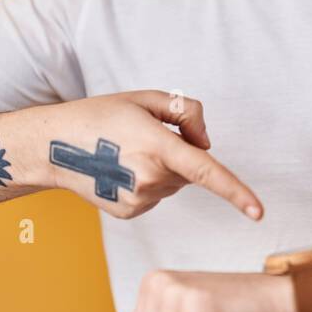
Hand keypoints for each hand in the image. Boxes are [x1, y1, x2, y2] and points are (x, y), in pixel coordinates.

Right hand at [35, 90, 263, 221]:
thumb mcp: (146, 99)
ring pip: (173, 184)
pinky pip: (156, 195)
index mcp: (157, 146)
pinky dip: (147, 182)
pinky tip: (120, 170)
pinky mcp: (131, 212)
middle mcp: (150, 178)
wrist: (52, 146)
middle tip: (142, 137)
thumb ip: (188, 113)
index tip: (259, 212)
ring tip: (125, 153)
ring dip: (161, 169)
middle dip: (178, 154)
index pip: (206, 172)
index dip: (236, 192)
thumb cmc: (101, 115)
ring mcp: (139, 199)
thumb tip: (206, 145)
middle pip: (190, 170)